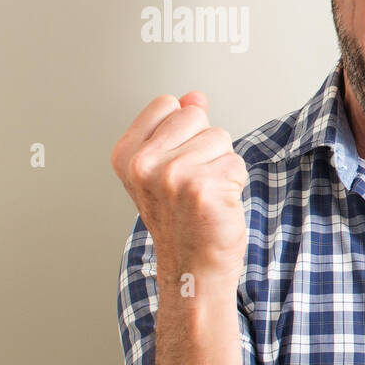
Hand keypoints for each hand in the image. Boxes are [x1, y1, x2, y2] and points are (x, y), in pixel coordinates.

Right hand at [110, 91, 248, 286]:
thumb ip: (178, 127)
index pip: (168, 104)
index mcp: (127, 155)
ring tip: (206, 194)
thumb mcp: (166, 168)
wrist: (193, 267)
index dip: (184, 129)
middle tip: (194, 182)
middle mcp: (144, 164)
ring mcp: (172, 176)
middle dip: (205, 145)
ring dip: (222, 166)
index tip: (177, 161)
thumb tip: (194, 97)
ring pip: (220, 139)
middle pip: (196, 116)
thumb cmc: (182, 221)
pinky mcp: (203, 188)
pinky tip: (218, 204)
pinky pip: (236, 163)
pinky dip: (235, 182)